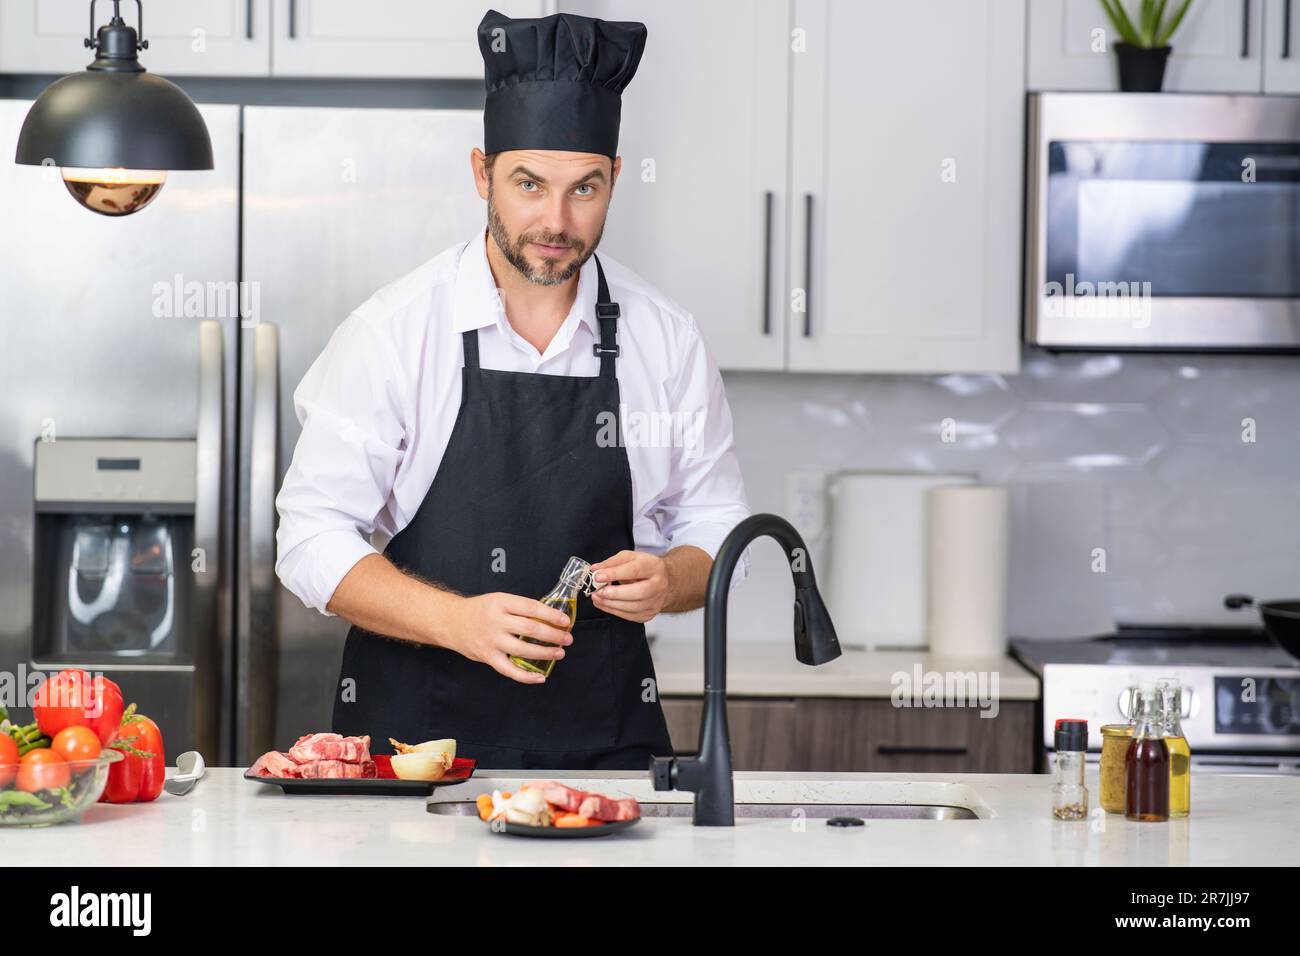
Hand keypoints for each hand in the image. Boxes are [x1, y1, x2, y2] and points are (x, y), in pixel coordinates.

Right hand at [445, 592, 572, 683]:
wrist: (451, 621)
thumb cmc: (480, 610)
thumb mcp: (498, 600)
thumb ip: (520, 608)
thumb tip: (550, 618)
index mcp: (501, 602)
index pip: (532, 608)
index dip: (551, 615)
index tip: (565, 621)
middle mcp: (495, 621)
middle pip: (530, 629)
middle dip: (553, 635)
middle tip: (567, 638)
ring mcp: (491, 640)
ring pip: (523, 650)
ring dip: (545, 653)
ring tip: (560, 653)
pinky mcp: (487, 657)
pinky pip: (509, 670)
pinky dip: (527, 676)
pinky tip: (541, 677)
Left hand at [589, 550, 670, 623]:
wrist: (664, 581)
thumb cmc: (644, 568)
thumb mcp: (630, 558)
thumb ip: (612, 563)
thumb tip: (595, 569)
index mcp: (654, 567)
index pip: (634, 570)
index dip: (615, 574)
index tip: (598, 576)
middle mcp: (658, 585)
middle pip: (639, 592)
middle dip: (616, 594)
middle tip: (599, 592)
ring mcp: (655, 602)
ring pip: (633, 607)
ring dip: (611, 604)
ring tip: (597, 598)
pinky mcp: (649, 614)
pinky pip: (630, 616)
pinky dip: (614, 611)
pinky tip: (604, 604)